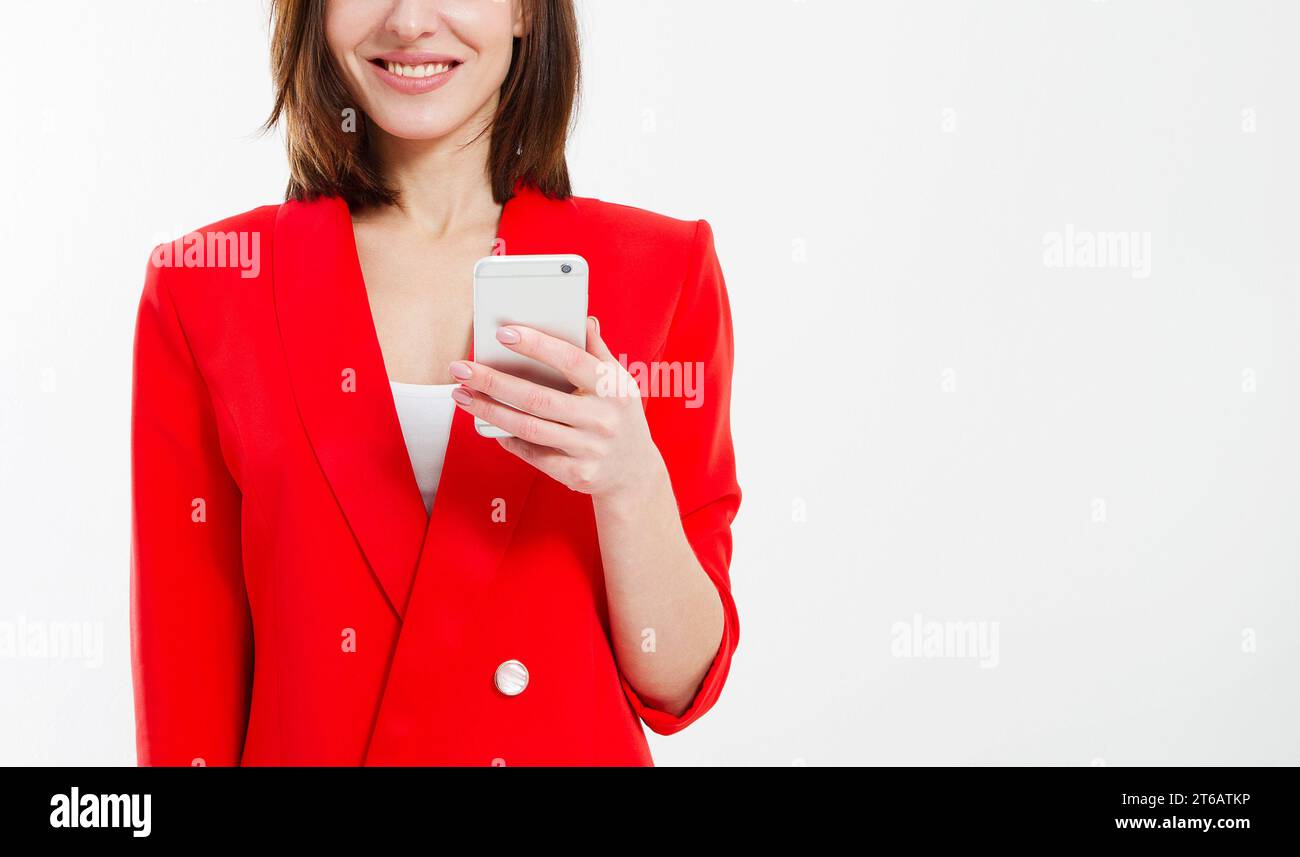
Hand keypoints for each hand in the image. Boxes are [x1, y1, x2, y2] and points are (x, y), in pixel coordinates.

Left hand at [448, 317, 667, 499]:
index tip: (503, 333)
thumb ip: (598, 351)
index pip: (570, 360)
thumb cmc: (620, 416)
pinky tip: (488, 424)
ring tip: (462, 394)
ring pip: (527, 427)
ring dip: (489, 410)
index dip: (536, 345)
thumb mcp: (620, 382)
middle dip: (493, 382)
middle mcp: (601, 419)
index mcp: (612, 388)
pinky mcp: (576, 474)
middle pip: (536, 398)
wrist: (635, 472)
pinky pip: (533, 454)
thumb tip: (583, 320)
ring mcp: (589, 449)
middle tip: (461, 368)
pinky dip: (508, 439)